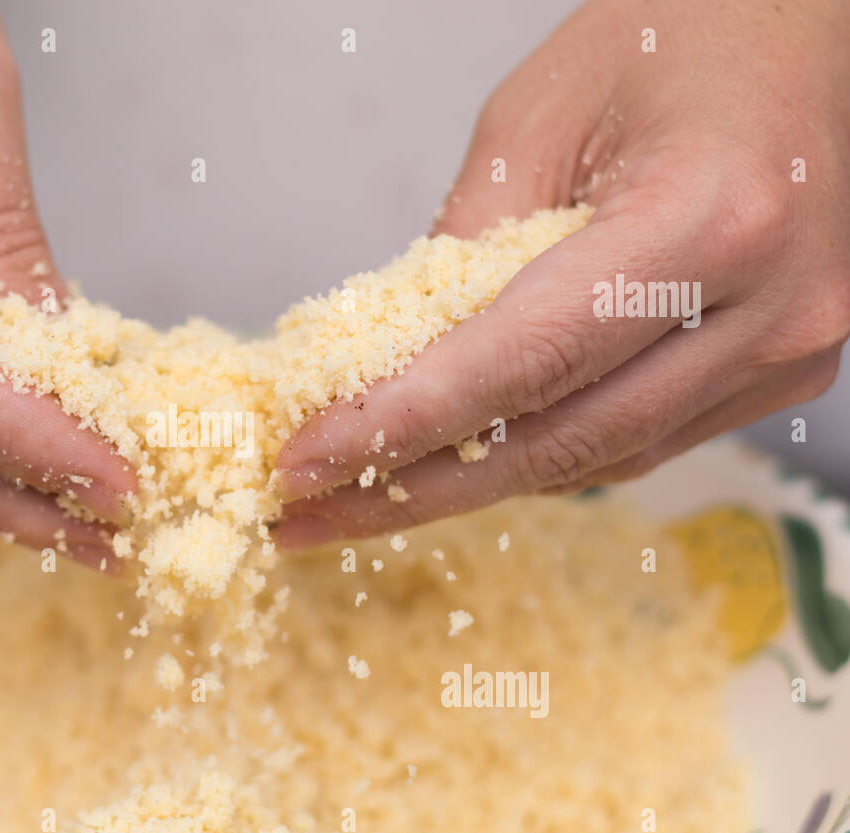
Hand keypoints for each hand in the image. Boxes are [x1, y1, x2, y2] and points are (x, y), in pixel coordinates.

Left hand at [274, 0, 849, 547]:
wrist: (808, 35)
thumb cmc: (682, 35)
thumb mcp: (534, 115)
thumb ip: (462, 246)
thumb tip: (388, 364)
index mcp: (710, 219)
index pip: (524, 360)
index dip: (401, 424)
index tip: (306, 462)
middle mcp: (768, 308)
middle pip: (557, 441)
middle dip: (413, 488)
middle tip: (310, 513)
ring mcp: (783, 355)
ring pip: (592, 460)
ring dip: (466, 484)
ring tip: (360, 491)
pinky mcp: (777, 376)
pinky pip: (631, 444)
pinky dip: (536, 455)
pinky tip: (459, 457)